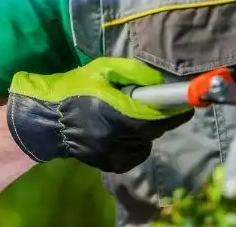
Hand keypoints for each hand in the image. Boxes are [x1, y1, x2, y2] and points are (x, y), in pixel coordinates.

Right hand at [6, 57, 193, 172]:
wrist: (45, 120)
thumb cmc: (71, 89)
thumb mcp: (100, 70)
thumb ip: (132, 73)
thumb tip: (159, 82)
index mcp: (116, 113)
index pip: (157, 116)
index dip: (176, 110)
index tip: (189, 104)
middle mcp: (117, 137)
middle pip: (154, 129)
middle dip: (159, 116)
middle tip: (156, 103)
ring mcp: (112, 154)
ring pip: (145, 142)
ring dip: (146, 129)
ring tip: (130, 114)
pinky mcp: (109, 164)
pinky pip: (135, 153)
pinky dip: (135, 142)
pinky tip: (120, 129)